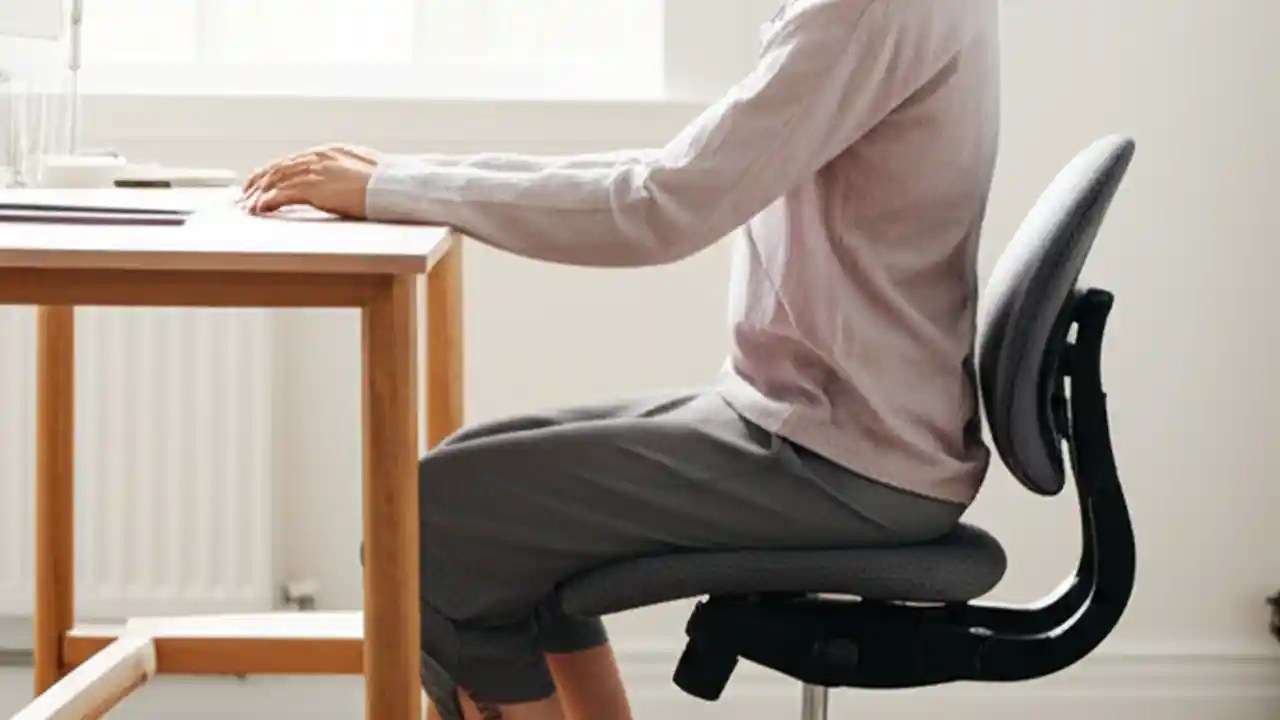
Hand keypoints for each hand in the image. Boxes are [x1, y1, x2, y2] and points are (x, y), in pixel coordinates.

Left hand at [239, 144, 381, 218]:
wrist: (393, 186)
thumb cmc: (388, 182)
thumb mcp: (366, 169)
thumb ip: (349, 170)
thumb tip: (347, 178)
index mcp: (330, 152)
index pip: (294, 160)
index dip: (275, 170)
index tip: (264, 179)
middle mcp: (318, 157)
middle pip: (279, 167)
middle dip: (259, 180)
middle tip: (246, 193)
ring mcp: (314, 171)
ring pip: (276, 179)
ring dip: (259, 193)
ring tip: (248, 205)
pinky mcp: (313, 188)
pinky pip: (281, 194)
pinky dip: (267, 202)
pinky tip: (260, 209)